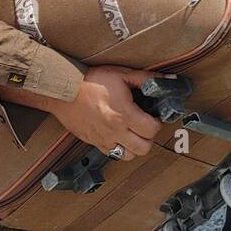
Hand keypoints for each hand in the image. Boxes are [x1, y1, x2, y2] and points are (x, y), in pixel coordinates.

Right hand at [47, 66, 161, 159]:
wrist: (62, 90)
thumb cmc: (91, 81)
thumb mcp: (122, 74)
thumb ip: (147, 78)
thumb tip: (168, 79)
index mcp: (124, 114)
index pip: (152, 130)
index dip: (157, 123)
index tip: (153, 116)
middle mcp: (114, 131)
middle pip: (143, 148)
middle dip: (149, 138)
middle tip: (146, 126)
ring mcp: (102, 139)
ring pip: (128, 156)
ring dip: (135, 146)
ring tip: (134, 133)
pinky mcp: (92, 142)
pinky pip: (112, 154)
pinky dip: (119, 148)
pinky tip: (119, 135)